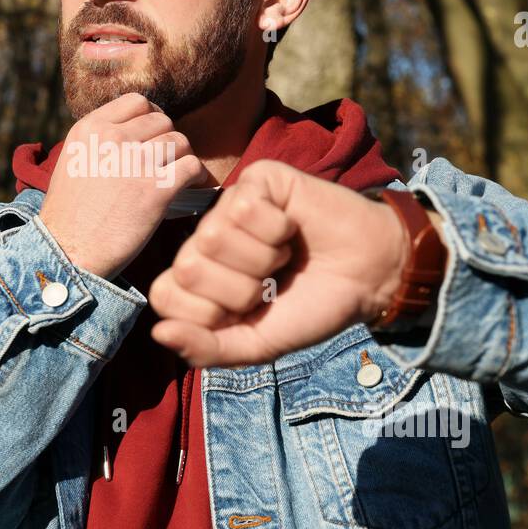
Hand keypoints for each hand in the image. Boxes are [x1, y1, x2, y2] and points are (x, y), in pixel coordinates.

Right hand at [39, 93, 209, 279]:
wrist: (67, 252)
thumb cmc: (70, 215)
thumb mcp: (73, 162)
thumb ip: (99, 141)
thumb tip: (135, 134)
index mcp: (90, 128)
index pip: (136, 102)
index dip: (150, 118)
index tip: (152, 136)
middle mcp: (112, 137)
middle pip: (162, 120)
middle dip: (167, 139)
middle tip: (166, 161)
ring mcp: (135, 161)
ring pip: (181, 141)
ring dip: (183, 157)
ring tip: (179, 174)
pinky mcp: (156, 188)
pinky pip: (192, 166)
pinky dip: (197, 176)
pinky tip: (191, 186)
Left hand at [149, 159, 427, 366]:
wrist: (368, 277)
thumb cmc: (311, 306)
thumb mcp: (257, 344)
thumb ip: (207, 349)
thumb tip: (159, 335)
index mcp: (199, 278)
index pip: (164, 296)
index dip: (208, 313)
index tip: (247, 311)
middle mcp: (206, 239)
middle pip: (188, 266)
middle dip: (239, 288)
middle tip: (270, 281)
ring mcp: (228, 206)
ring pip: (214, 235)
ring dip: (263, 258)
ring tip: (284, 254)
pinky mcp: (257, 179)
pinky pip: (245, 207)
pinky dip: (278, 229)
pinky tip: (293, 228)